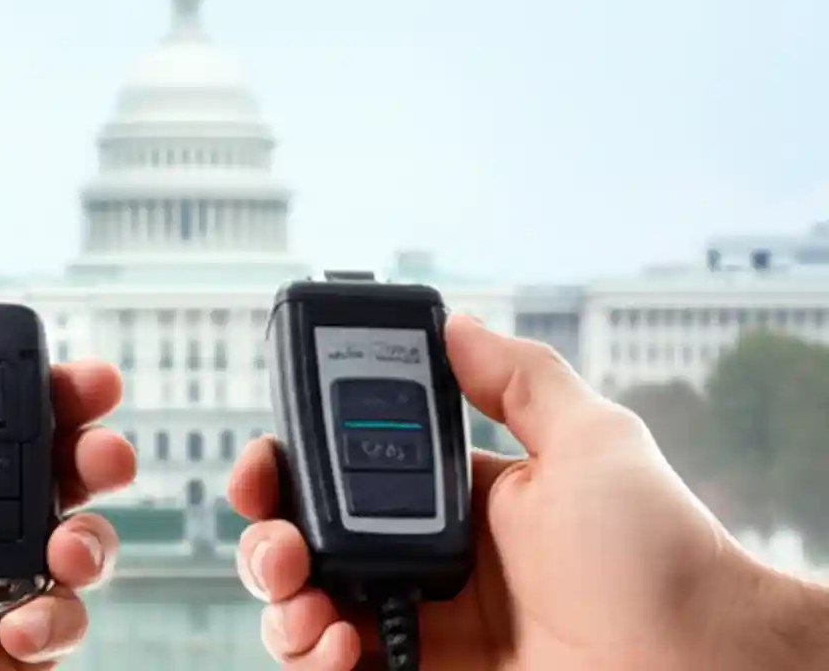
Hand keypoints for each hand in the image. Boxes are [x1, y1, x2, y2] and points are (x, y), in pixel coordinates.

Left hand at [0, 343, 135, 670]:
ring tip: (70, 550)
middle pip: (42, 479)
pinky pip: (61, 627)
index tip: (82, 384)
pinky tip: (20, 628)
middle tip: (107, 453)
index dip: (38, 398)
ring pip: (68, 549)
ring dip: (89, 539)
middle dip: (89, 457)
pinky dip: (57, 622)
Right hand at [228, 316, 828, 669]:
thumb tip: (459, 325)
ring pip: (303, 614)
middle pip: (305, 546)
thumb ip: (521, 378)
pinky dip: (312, 661)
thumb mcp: (593, 441)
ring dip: (280, 604)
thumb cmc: (660, 557)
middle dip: (267, 539)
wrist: (696, 664)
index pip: (342, 476)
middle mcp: (424, 562)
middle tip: (281, 544)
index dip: (290, 470)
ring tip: (310, 604)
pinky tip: (339, 646)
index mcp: (453, 502)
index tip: (267, 467)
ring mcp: (418, 629)